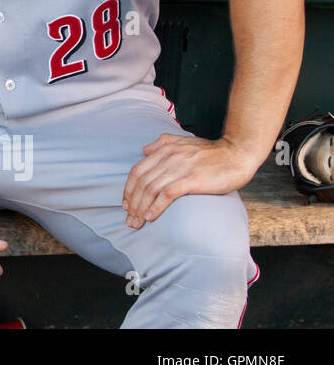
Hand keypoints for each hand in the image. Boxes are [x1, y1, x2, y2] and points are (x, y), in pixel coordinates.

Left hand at [121, 135, 257, 228]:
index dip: (129, 189)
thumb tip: (145, 150)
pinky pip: (167, 194)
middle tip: (129, 219)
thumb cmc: (213, 151)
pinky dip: (156, 207)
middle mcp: (168, 158)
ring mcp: (179, 169)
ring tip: (137, 223)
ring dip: (141, 208)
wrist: (238, 154)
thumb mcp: (184, 141)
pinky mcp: (191, 180)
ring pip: (151, 190)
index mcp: (165, 150)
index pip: (137, 171)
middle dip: (132, 203)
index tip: (126, 204)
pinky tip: (151, 217)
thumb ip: (163, 143)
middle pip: (142, 183)